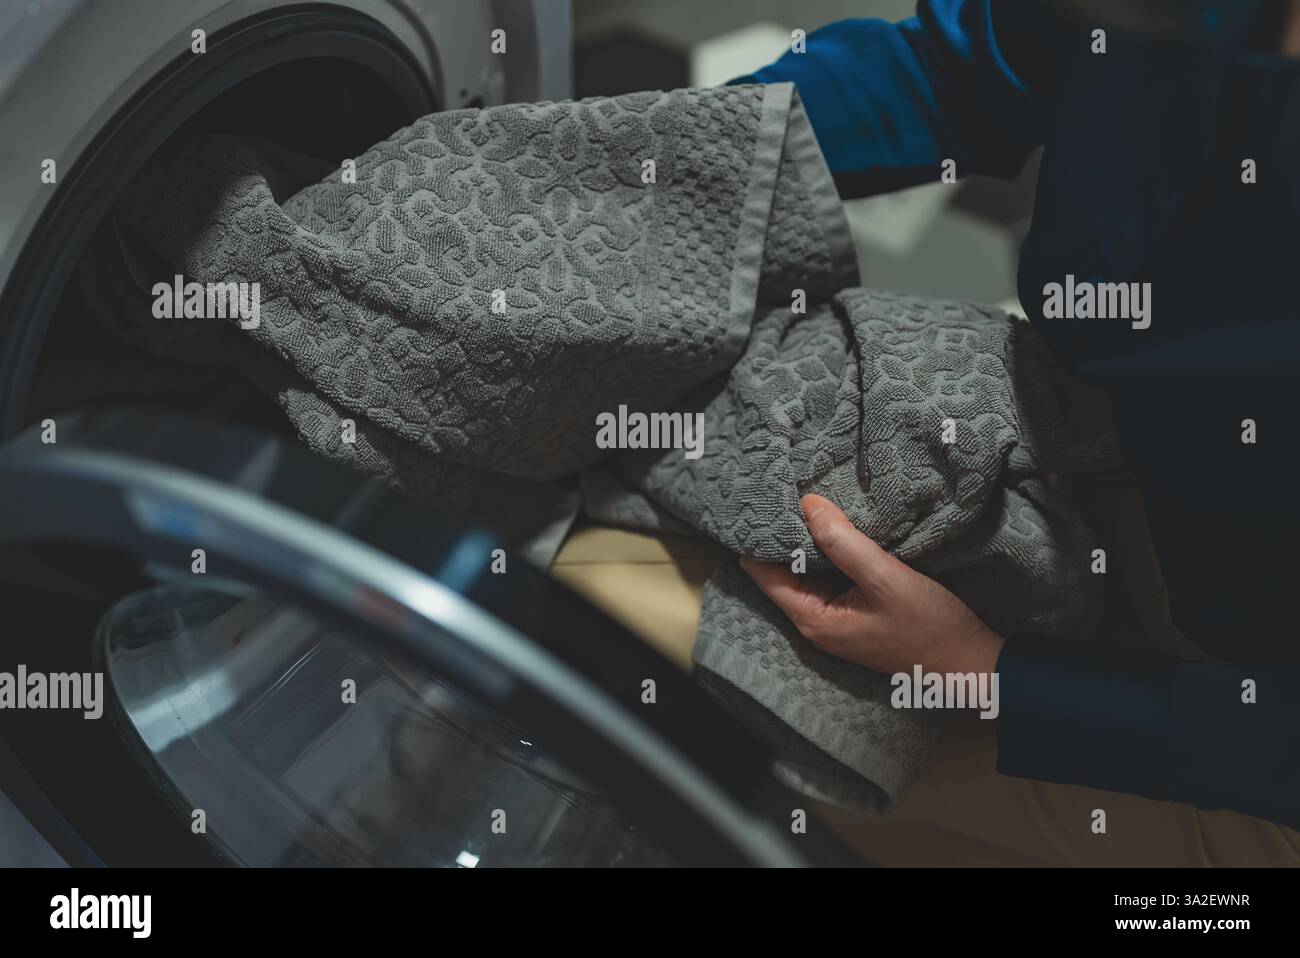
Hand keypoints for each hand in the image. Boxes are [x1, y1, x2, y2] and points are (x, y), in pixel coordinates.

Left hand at [740, 494, 1003, 675]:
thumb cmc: (929, 624)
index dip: (761, 538)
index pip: (762, 573)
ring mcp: (832, 618)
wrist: (967, 660)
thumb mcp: (885, 578)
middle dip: (785, 535)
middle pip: (780, 571)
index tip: (768, 501)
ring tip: (809, 500)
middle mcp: (814, 621)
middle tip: (788, 491)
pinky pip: (828, 575)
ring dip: (809, 542)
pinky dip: (829, 552)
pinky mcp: (852, 611)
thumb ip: (843, 543)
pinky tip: (837, 526)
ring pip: (806, 571)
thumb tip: (806, 504)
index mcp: (812, 618)